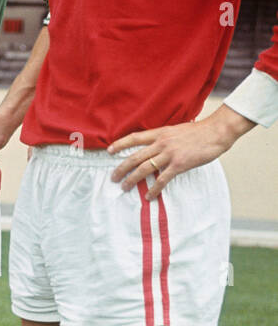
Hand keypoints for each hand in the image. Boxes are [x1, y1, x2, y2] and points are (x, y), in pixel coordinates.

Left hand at [109, 106, 252, 200]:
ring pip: (144, 168)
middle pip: (135, 156)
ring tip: (124, 187)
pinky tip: (149, 196)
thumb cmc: (199, 131)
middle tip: (113, 177)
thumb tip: (157, 145)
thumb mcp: (177, 130)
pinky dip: (154, 189)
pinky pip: (162, 179)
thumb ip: (165, 137)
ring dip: (132, 179)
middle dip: (121, 168)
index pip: (134, 138)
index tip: (108, 150)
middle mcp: (161, 143)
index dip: (120, 144)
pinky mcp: (179, 164)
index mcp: (159, 133)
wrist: (216, 132)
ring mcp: (169, 154)